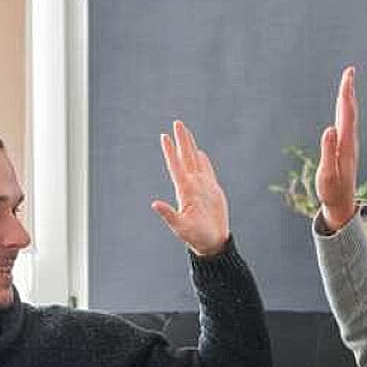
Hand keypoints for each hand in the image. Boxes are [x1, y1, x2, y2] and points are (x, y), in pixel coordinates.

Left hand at [153, 121, 229, 256]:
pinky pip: (207, 171)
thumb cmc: (196, 237)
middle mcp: (191, 185)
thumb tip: (154, 204)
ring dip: (190, 146)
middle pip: (185, 157)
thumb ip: (169, 214)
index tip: (164, 136)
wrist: (212, 242)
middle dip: (182, 140)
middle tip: (177, 123)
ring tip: (186, 132)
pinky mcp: (212, 191)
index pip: (176, 166)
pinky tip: (199, 153)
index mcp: (184, 191)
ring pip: (195, 161)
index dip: (170, 151)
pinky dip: (203, 161)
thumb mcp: (180, 227)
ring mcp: (202, 187)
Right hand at [315, 66, 359, 231]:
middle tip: (349, 71)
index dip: (346, 93)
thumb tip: (329, 128)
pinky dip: (345, 110)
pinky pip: (346, 123)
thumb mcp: (327, 173)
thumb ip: (328, 151)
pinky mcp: (345, 148)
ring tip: (347, 84)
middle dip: (348, 90)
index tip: (348, 76)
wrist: (342, 204)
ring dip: (348, 99)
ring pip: (349, 116)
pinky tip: (343, 108)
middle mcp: (350, 141)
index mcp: (345, 144)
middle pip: (349, 111)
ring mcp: (349, 145)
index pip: (346, 113)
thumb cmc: (333, 191)